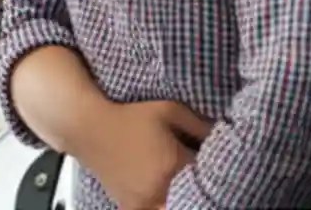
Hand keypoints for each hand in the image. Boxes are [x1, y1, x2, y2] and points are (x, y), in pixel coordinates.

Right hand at [82, 100, 212, 209]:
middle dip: (199, 186)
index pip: (208, 174)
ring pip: (175, 205)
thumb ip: (199, 124)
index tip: (210, 157)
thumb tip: (222, 135)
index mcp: (174, 165)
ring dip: (181, 197)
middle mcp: (161, 188)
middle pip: (194, 197)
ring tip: (177, 181)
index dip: (213, 166)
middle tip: (195, 172)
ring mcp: (145, 201)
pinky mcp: (131, 206)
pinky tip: (161, 193)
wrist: (89, 127)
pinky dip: (160, 204)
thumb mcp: (169, 110)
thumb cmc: (129, 116)